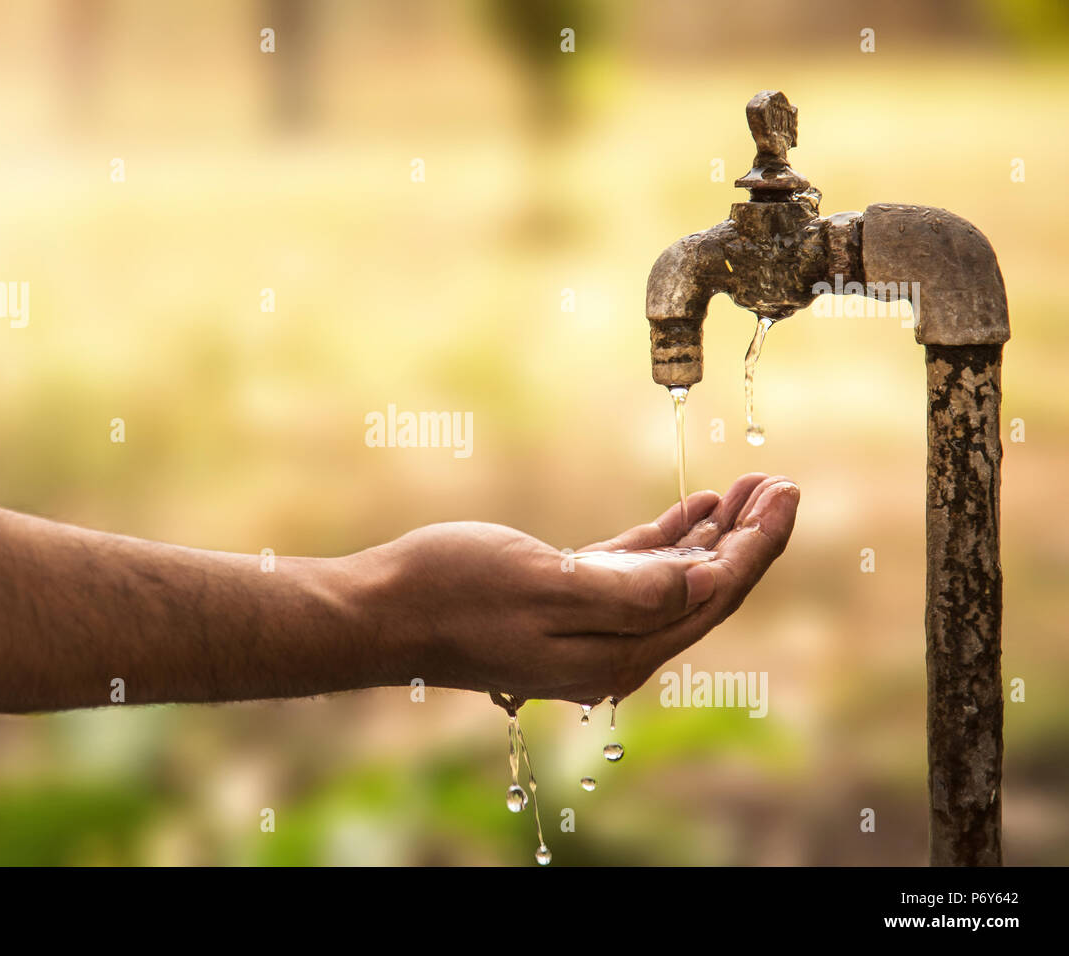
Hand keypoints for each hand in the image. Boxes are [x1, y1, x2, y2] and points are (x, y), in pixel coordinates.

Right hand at [368, 473, 798, 701]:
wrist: (381, 612)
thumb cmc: (453, 592)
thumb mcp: (544, 584)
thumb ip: (629, 590)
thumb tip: (704, 584)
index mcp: (618, 652)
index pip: (713, 596)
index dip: (758, 545)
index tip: (786, 492)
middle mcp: (613, 649)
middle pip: (705, 590)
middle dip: (749, 538)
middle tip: (780, 483)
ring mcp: (588, 628)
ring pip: (674, 580)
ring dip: (714, 535)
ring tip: (749, 489)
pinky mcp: (563, 604)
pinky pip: (634, 572)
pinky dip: (667, 541)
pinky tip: (692, 511)